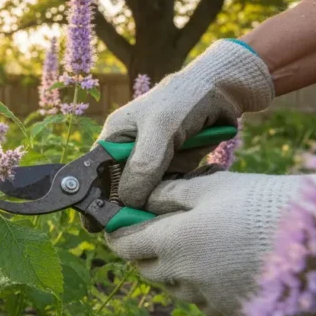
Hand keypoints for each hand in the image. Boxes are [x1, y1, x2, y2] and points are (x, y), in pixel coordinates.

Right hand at [99, 40, 273, 208]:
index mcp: (113, 139)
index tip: (96, 224)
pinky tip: (184, 199)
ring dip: (154, 205)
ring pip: (145, 195)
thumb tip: (128, 201)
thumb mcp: (160, 129)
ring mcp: (152, 163)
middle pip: (119, 190)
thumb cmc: (183, 100)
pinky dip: (175, 198)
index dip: (92, 198)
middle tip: (135, 225)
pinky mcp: (174, 168)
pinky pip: (168, 192)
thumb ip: (143, 164)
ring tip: (166, 210)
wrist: (223, 91)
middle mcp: (128, 153)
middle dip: (126, 208)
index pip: (93, 174)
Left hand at [105, 171, 315, 315]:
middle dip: (143, 252)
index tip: (117, 224)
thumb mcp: (209, 186)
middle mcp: (182, 275)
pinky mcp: (229, 310)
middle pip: (146, 270)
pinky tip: (220, 263)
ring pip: (172, 287)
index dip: (118, 234)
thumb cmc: (259, 200)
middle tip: (155, 231)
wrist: (313, 235)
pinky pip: (201, 299)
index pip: (125, 246)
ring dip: (172, 269)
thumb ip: (168, 194)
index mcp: (172, 241)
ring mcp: (206, 297)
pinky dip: (200, 284)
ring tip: (193, 245)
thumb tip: (141, 199)